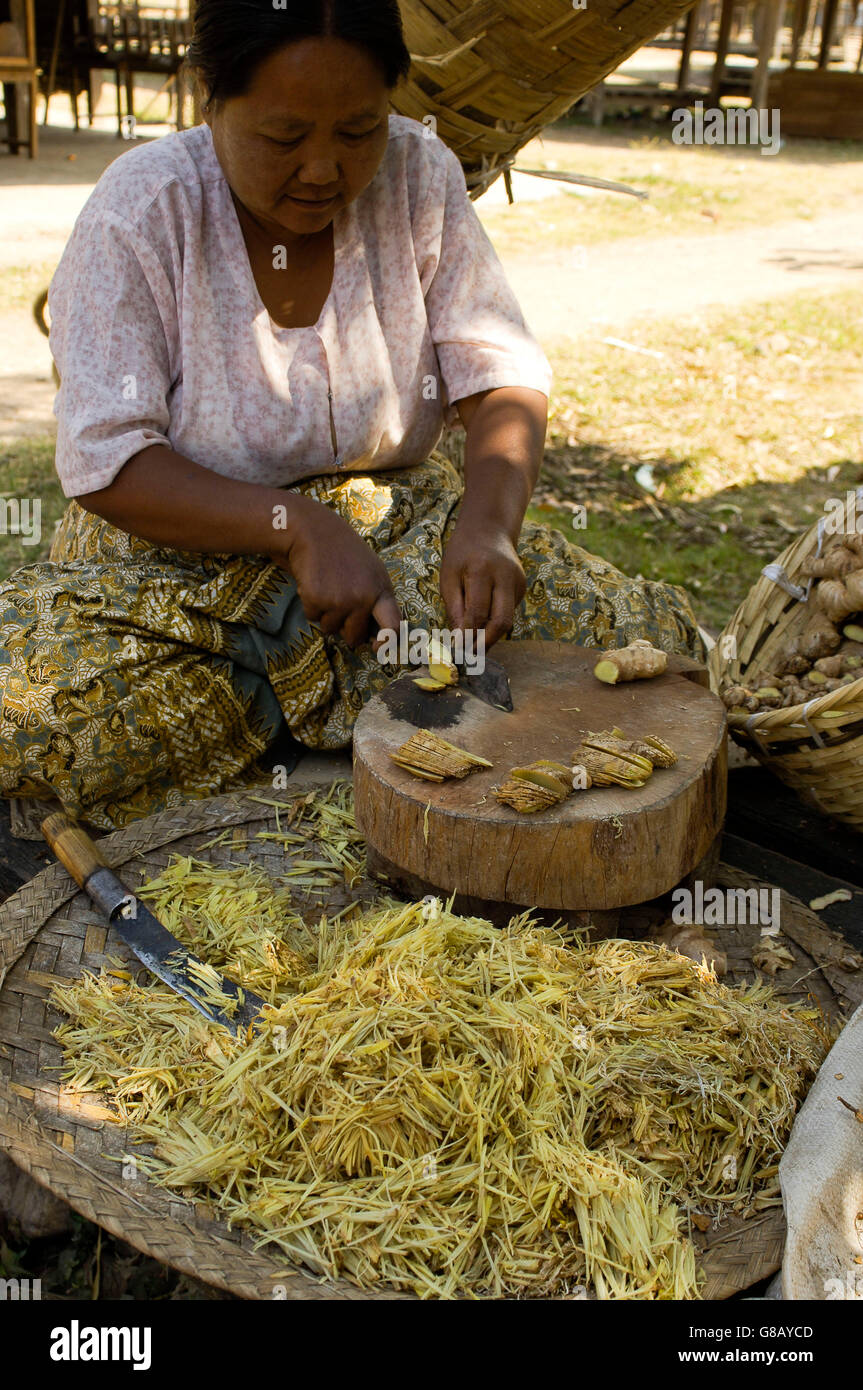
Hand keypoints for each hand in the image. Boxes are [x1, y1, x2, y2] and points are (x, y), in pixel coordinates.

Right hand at [271, 495, 399, 647]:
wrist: (313, 531)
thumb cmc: (343, 552)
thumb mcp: (370, 571)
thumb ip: (375, 598)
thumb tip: (374, 637)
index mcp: (381, 589)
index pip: (392, 625)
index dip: (386, 643)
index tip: (376, 649)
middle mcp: (364, 598)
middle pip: (355, 636)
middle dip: (345, 632)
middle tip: (338, 611)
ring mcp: (340, 600)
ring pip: (330, 629)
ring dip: (325, 615)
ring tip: (326, 588)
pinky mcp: (317, 599)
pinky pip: (312, 618)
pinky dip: (310, 605)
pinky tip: (313, 584)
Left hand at [439, 522, 525, 648]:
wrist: (489, 531)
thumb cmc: (462, 554)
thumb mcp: (449, 576)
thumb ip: (455, 607)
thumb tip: (459, 639)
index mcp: (482, 570)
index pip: (478, 612)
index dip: (469, 636)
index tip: (459, 653)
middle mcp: (506, 576)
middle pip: (501, 621)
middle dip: (486, 644)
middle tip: (472, 659)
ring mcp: (518, 582)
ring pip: (507, 620)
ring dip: (491, 637)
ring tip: (475, 649)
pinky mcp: (523, 587)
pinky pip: (509, 611)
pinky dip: (495, 622)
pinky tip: (483, 626)